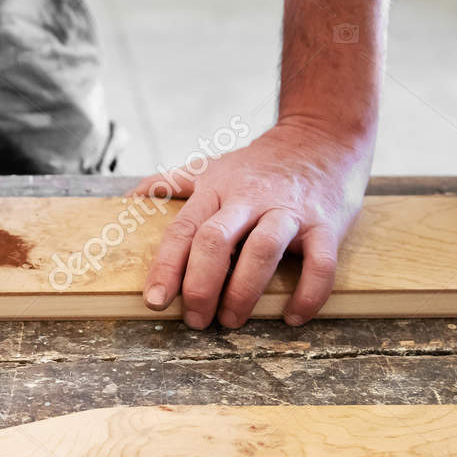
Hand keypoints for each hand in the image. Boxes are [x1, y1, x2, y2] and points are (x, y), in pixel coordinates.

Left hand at [136, 118, 371, 327]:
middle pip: (216, 240)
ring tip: (233, 320)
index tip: (155, 301)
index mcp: (218, 190)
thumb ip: (173, 182)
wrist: (322, 137)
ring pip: (262, 250)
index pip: (184, 230)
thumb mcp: (214, 166)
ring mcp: (289, 211)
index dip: (166, 267)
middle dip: (201, 285)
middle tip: (197, 319)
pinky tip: (293, 316)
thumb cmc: (261, 164)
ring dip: (244, 292)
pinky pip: (320, 263)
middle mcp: (250, 199)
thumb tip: (131, 195)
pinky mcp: (325, 224)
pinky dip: (308, 294)